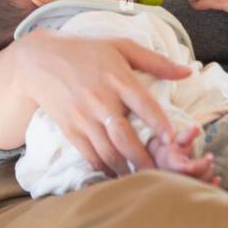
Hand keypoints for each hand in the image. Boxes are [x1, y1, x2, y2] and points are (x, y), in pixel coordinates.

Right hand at [13, 30, 196, 178]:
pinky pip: (89, 154)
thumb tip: (188, 72)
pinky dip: (104, 168)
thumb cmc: (86, 50)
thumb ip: (156, 61)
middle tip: (163, 175)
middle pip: (124, 136)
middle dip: (144, 159)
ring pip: (107, 151)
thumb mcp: (121, 46)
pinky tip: (118, 175)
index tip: (173, 139)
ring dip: (126, 169)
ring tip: (143, 180)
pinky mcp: (70, 129)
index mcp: (117, 78)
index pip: (142, 104)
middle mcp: (100, 100)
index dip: (159, 123)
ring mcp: (83, 117)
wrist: (39, 60)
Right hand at [147, 124, 221, 186]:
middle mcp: (174, 176)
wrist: (164, 157)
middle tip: (211, 158)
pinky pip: (198, 190)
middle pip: (193, 180)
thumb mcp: (177, 138)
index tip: (210, 156)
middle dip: (206, 171)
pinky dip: (210, 186)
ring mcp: (179, 183)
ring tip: (211, 166)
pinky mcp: (185, 187)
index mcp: (172, 164)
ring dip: (208, 177)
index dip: (201, 164)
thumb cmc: (173, 146)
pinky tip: (217, 179)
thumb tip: (196, 128)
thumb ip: (187, 134)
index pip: (187, 169)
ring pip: (196, 186)